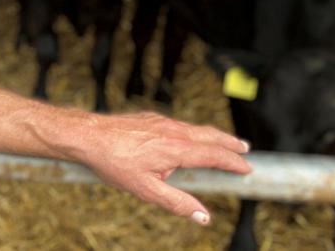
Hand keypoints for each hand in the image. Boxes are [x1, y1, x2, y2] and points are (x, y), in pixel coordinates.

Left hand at [70, 111, 250, 224]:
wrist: (86, 135)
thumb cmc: (113, 162)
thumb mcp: (145, 190)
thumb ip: (177, 203)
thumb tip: (203, 217)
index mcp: (176, 149)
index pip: (214, 155)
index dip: (233, 162)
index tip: (248, 169)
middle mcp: (172, 131)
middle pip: (209, 135)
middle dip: (229, 143)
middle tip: (245, 149)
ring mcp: (160, 121)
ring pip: (194, 128)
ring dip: (212, 135)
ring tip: (223, 142)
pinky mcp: (148, 117)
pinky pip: (178, 124)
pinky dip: (192, 130)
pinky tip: (188, 137)